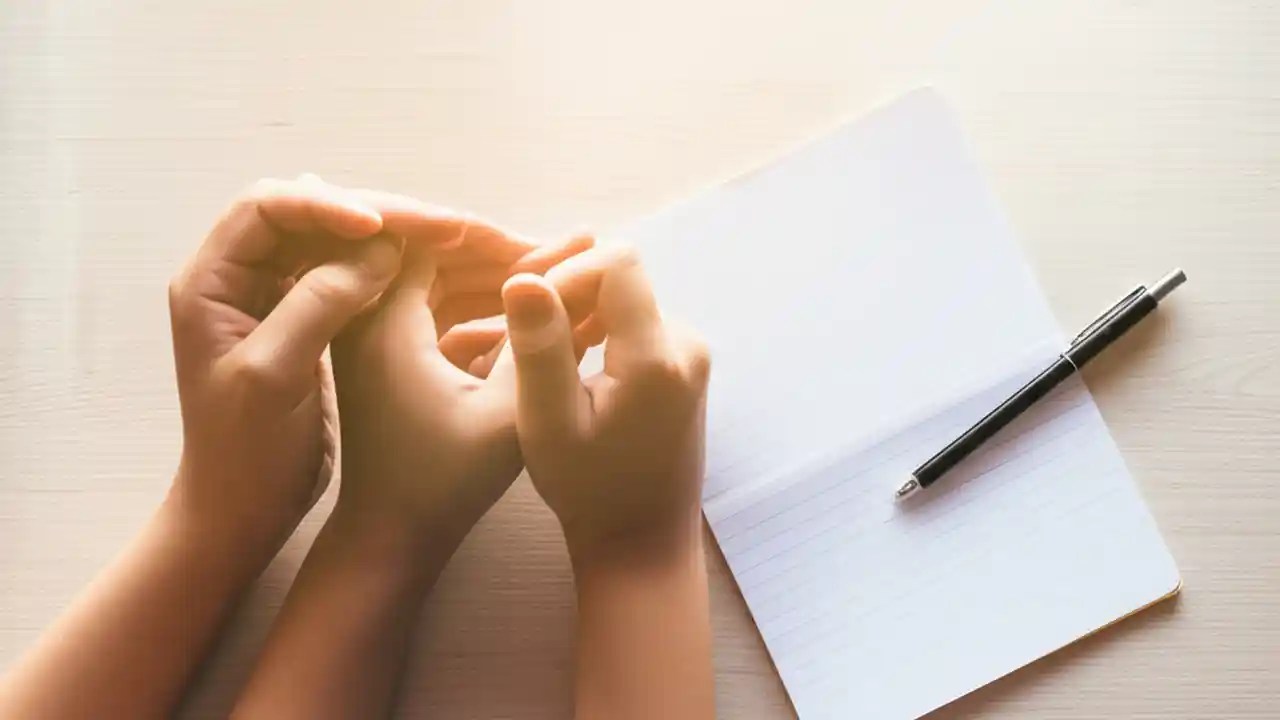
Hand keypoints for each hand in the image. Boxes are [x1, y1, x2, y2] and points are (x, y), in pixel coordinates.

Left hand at [167, 176, 465, 544]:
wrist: (240, 512)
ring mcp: (279, 297)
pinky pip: (360, 275)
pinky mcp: (313, 320)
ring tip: (463, 237)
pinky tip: (446, 267)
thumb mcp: (273, 376)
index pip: (271, 208)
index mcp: (213, 281)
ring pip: (346, 242)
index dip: (330, 206)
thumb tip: (380, 247)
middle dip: (386, 215)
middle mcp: (243, 276)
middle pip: (318, 215)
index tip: (383, 226)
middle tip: (453, 223)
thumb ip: (318, 303)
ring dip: (403, 237)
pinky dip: (403, 268)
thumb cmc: (243, 455)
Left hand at [329, 233, 600, 544]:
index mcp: (382, 319)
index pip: (430, 238)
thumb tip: (566, 277)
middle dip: (497, 253)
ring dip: (491, 281)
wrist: (389, 539)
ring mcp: (369, 337)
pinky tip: (526, 321)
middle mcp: (364, 315)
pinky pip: (430, 313)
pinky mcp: (382, 360)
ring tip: (557, 281)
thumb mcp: (504, 412)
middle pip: (433, 252)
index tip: (549, 249)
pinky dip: (475, 312)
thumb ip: (534, 342)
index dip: (491, 237)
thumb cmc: (442, 483)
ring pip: (435, 281)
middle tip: (563, 257)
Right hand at [501, 246, 710, 557]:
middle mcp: (686, 345)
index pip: (618, 261)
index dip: (565, 270)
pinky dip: (597, 331)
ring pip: (625, 300)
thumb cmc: (590, 493)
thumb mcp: (548, 424)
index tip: (525, 305)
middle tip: (518, 325)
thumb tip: (525, 279)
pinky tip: (565, 366)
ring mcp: (690, 356)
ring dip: (578, 312)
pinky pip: (635, 324)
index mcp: (657, 356)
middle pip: (621, 277)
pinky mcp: (683, 368)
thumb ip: (540, 348)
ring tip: (534, 350)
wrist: (642, 542)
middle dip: (566, 290)